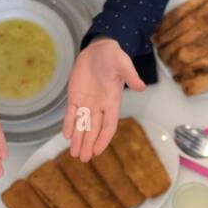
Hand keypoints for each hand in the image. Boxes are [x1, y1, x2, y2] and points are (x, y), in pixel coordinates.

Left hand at [62, 38, 144, 161]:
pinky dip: (68, 124)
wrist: (99, 49)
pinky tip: (66, 136)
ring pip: (81, 125)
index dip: (103, 139)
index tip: (96, 151)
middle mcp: (99, 106)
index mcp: (112, 102)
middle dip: (88, 144)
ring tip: (74, 154)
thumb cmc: (113, 56)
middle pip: (93, 129)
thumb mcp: (123, 63)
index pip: (108, 125)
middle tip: (83, 158)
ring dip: (78, 139)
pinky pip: (71, 113)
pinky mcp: (75, 96)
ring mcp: (86, 102)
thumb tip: (141, 87)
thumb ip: (131, 75)